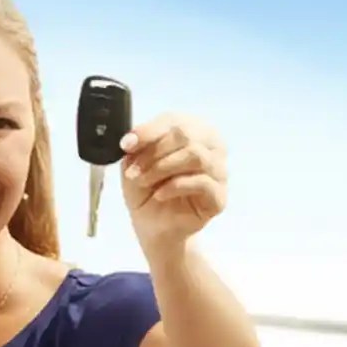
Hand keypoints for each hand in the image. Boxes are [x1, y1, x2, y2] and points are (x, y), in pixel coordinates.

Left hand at [119, 113, 227, 252]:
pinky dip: (175, 186)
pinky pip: (202, 182)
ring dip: (163, 168)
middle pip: (187, 134)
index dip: (149, 131)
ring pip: (196, 156)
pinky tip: (160, 194)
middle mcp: (211, 147)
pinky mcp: (219, 196)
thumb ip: (137, 146)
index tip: (127, 145)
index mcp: (192, 131)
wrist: (152, 226)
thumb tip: (132, 137)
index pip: (174, 121)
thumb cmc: (148, 191)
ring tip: (144, 181)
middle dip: (154, 152)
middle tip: (134, 170)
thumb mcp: (134, 163)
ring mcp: (219, 171)